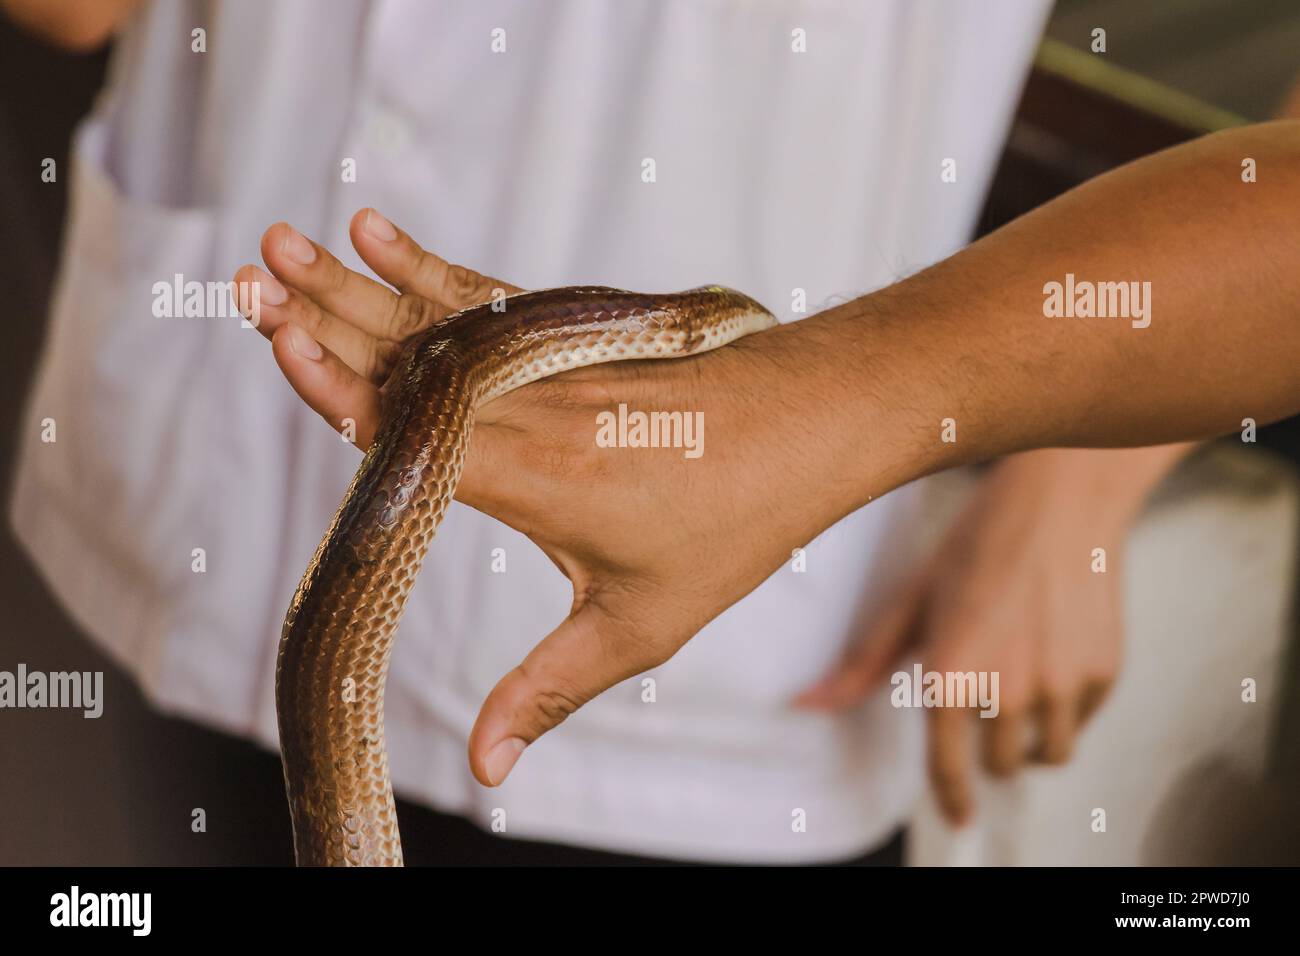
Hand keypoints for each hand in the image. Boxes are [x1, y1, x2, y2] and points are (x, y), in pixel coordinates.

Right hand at [235, 209, 871, 786]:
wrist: (813, 426)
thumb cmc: (732, 527)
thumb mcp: (639, 626)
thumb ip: (546, 690)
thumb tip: (484, 768)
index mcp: (527, 476)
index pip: (406, 429)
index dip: (334, 388)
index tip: (276, 343)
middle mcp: (527, 406)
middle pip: (403, 359)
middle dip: (318, 320)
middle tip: (245, 277)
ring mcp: (548, 364)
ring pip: (434, 320)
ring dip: (357, 281)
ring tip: (290, 241)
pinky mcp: (570, 339)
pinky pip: (485, 300)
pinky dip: (430, 269)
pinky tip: (384, 239)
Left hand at [796, 446, 1186, 824]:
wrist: (1060, 500)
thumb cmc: (978, 543)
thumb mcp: (912, 599)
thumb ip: (863, 664)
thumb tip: (805, 705)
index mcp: (950, 674)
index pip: (947, 769)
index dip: (953, 800)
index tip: (959, 816)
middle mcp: (1008, 689)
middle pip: (1000, 767)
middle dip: (988, 752)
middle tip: (985, 707)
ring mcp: (1063, 685)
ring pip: (1048, 754)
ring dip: (1031, 742)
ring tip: (1021, 696)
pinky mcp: (1104, 673)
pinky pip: (1082, 720)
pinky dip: (1067, 707)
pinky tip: (1053, 657)